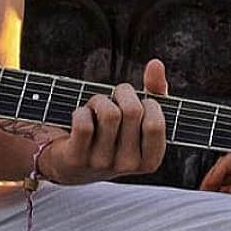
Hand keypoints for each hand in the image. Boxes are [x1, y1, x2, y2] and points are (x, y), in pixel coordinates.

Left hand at [40, 58, 167, 183]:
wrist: (74, 164)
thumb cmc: (114, 134)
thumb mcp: (138, 117)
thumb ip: (154, 90)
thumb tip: (156, 64)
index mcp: (149, 161)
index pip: (155, 124)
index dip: (149, 103)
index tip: (141, 102)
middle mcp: (127, 166)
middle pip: (132, 112)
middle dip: (123, 92)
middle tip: (116, 97)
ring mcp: (101, 164)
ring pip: (109, 113)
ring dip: (100, 100)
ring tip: (96, 107)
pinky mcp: (77, 159)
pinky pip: (84, 123)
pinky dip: (81, 111)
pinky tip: (82, 116)